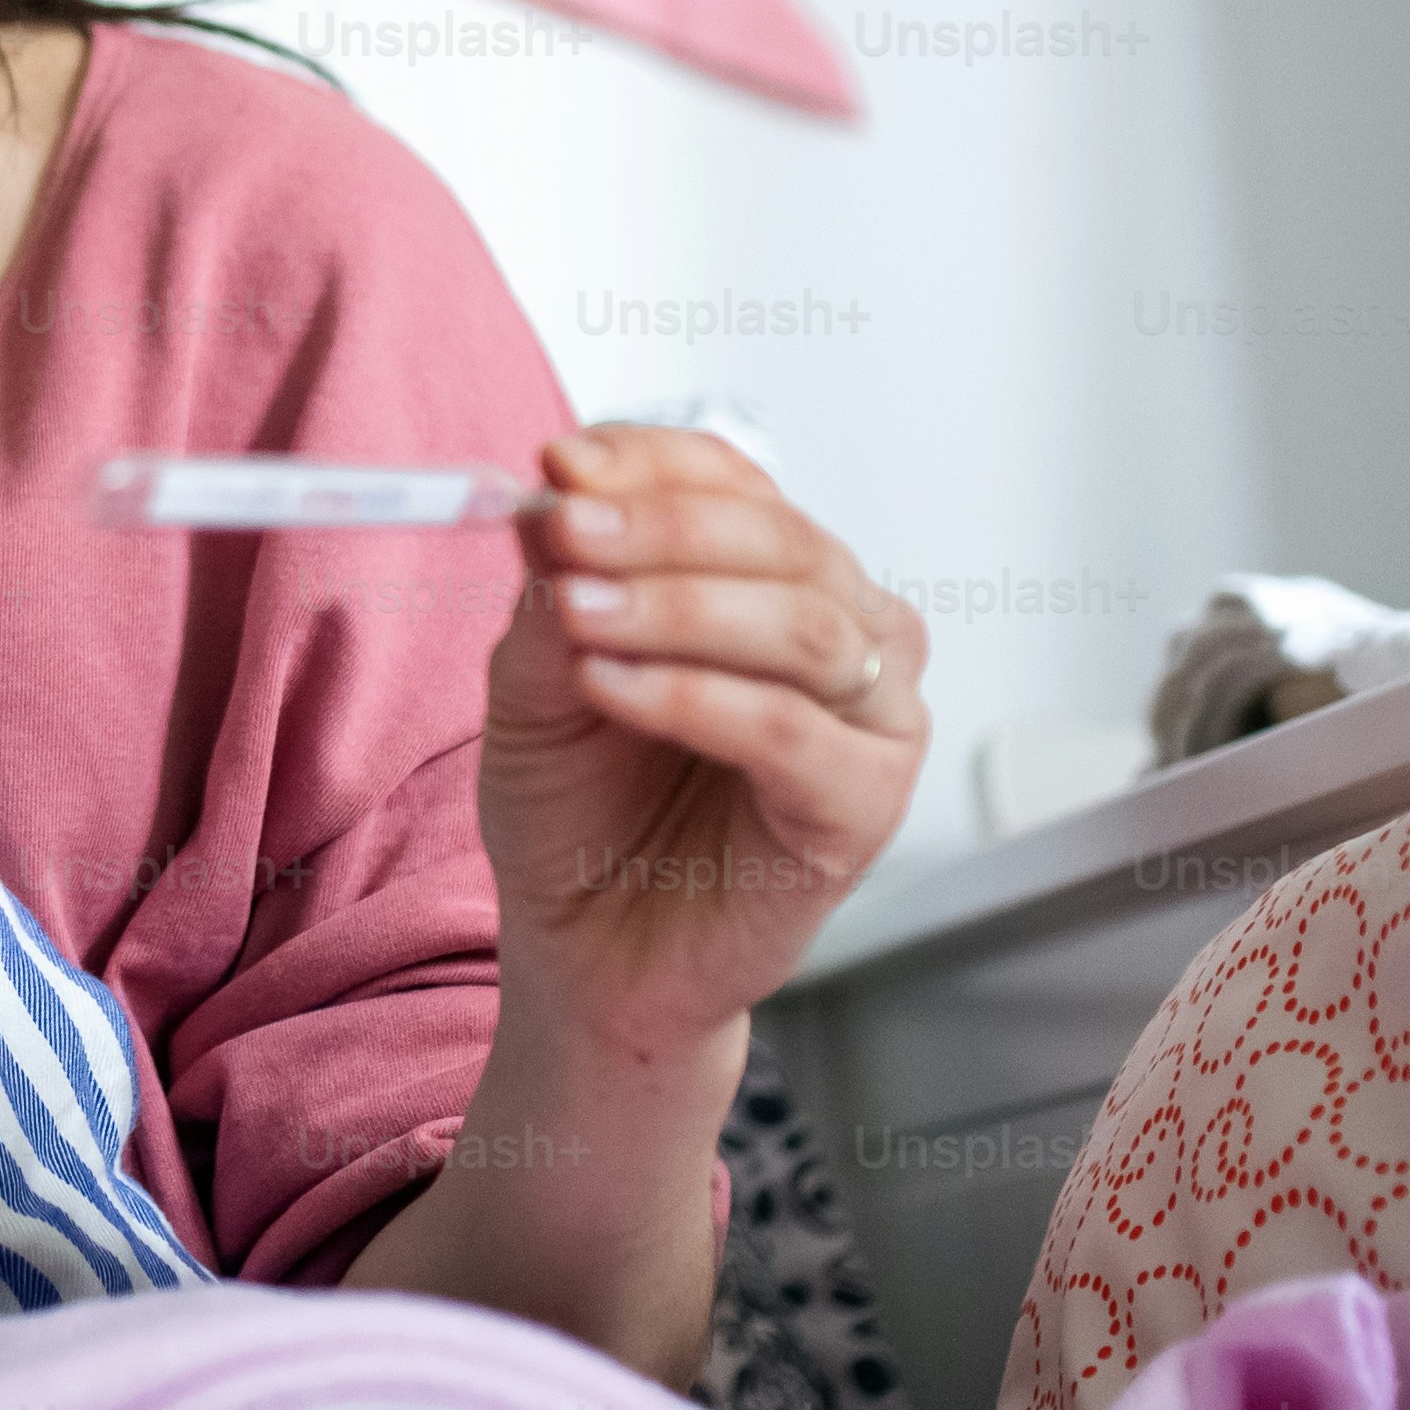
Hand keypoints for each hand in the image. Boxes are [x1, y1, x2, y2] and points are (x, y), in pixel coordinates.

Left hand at [475, 423, 927, 1068]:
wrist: (587, 948)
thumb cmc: (580, 809)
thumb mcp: (537, 677)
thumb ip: (554, 587)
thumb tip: (551, 491)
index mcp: (776, 580)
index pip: (736, 481)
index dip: (651, 462)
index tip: (560, 462)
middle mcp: (847, 634)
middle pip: (784, 541)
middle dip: (664, 527)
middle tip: (566, 527)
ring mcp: (872, 721)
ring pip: (805, 627)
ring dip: (680, 605)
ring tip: (578, 612)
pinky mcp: (864, 809)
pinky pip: (792, 733)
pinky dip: (696, 698)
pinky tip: (611, 687)